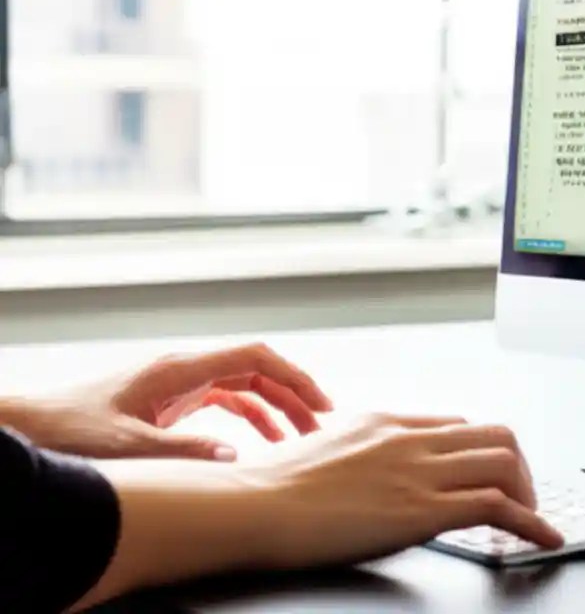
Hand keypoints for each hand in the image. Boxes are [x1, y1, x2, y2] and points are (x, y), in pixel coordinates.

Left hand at [0, 343, 332, 461]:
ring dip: (277, 406)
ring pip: (246, 385)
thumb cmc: (72, 429)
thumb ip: (182, 448)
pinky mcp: (174, 399)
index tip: (320, 403)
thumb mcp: (127, 444)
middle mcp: (186, 368)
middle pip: (258, 369)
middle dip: (295, 393)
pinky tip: (265, 441)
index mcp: (180, 369)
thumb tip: (237, 453)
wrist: (35, 423)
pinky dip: (253, 416)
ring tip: (302, 437)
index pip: (254, 357)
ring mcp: (181, 382)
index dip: (293, 376)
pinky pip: (227, 399)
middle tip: (324, 425)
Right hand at [242, 413, 559, 567]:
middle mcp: (410, 440)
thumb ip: (353, 456)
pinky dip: (532, 524)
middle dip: (517, 467)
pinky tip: (544, 539)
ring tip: (533, 520)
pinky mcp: (422, 509)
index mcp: (385, 423)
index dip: (481, 453)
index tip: (492, 472)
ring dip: (529, 493)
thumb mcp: (320, 452)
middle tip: (520, 496)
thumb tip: (360, 474)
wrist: (253, 504)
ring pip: (505, 462)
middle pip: (493, 434)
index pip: (456, 426)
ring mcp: (419, 472)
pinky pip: (498, 507)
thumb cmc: (270, 488)